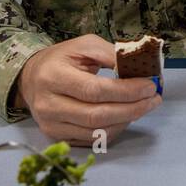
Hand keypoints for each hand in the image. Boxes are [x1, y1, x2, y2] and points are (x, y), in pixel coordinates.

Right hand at [17, 35, 161, 143]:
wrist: (31, 78)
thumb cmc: (62, 59)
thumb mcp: (85, 45)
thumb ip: (112, 54)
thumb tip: (140, 68)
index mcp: (53, 77)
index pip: (94, 90)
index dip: (126, 91)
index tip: (150, 86)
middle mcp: (48, 105)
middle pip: (97, 116)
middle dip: (132, 109)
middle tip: (154, 99)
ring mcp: (51, 125)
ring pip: (97, 132)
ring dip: (126, 120)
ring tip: (143, 106)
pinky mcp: (57, 137)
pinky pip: (92, 140)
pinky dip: (114, 129)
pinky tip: (125, 116)